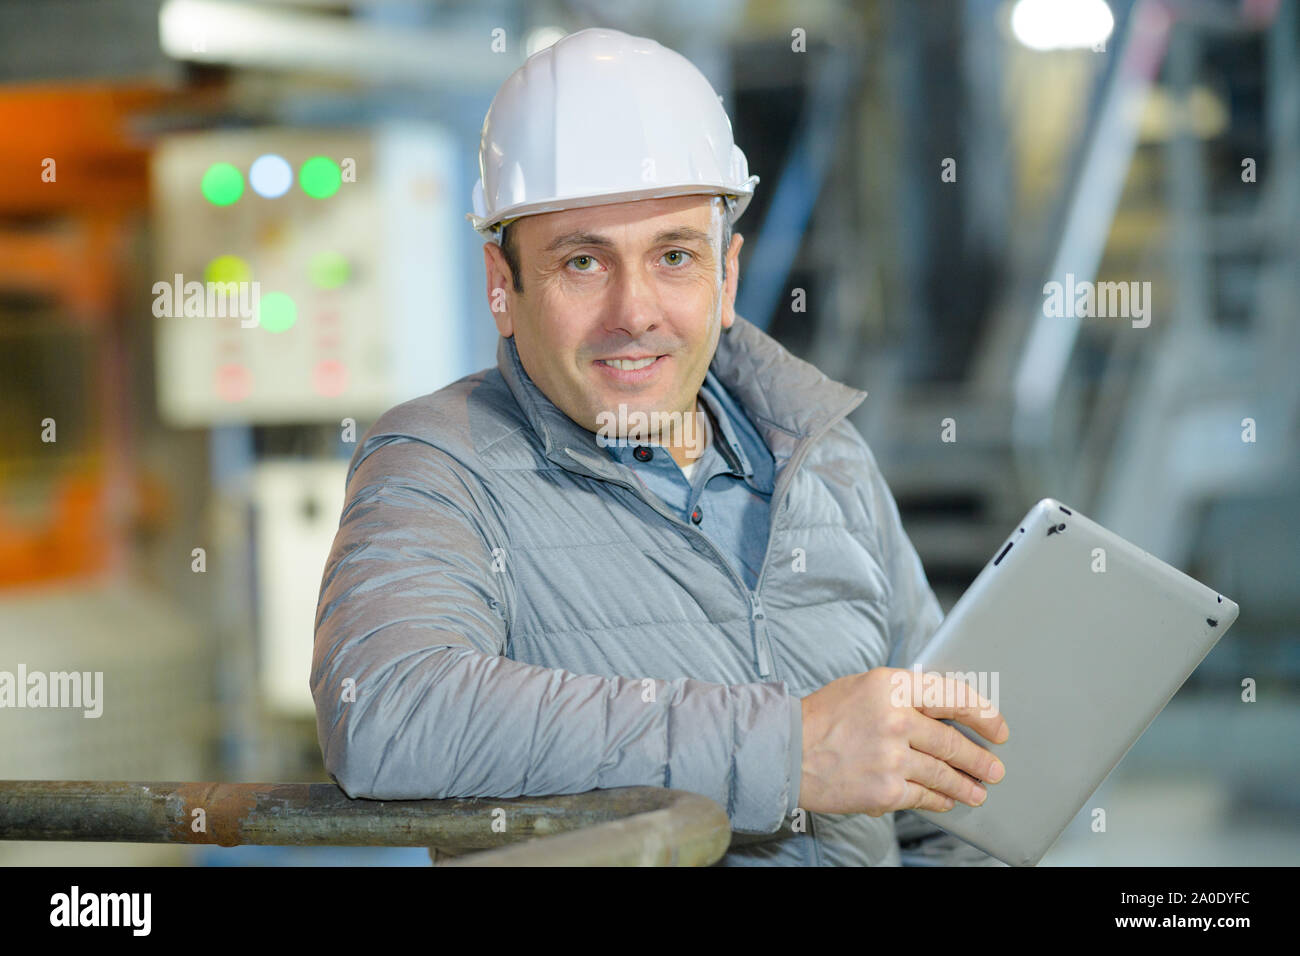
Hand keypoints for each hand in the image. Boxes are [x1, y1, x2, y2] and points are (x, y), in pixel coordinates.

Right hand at [798, 667, 1008, 815]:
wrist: (786, 750)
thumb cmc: (822, 717)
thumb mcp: (862, 687)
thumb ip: (900, 695)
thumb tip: (941, 710)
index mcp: (892, 686)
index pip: (952, 697)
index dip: (982, 714)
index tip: (997, 727)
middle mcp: (896, 719)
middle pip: (952, 741)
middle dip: (979, 758)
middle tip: (994, 767)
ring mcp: (892, 757)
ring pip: (944, 773)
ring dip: (966, 784)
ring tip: (978, 790)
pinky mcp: (885, 789)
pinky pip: (924, 796)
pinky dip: (940, 800)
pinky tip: (946, 801)